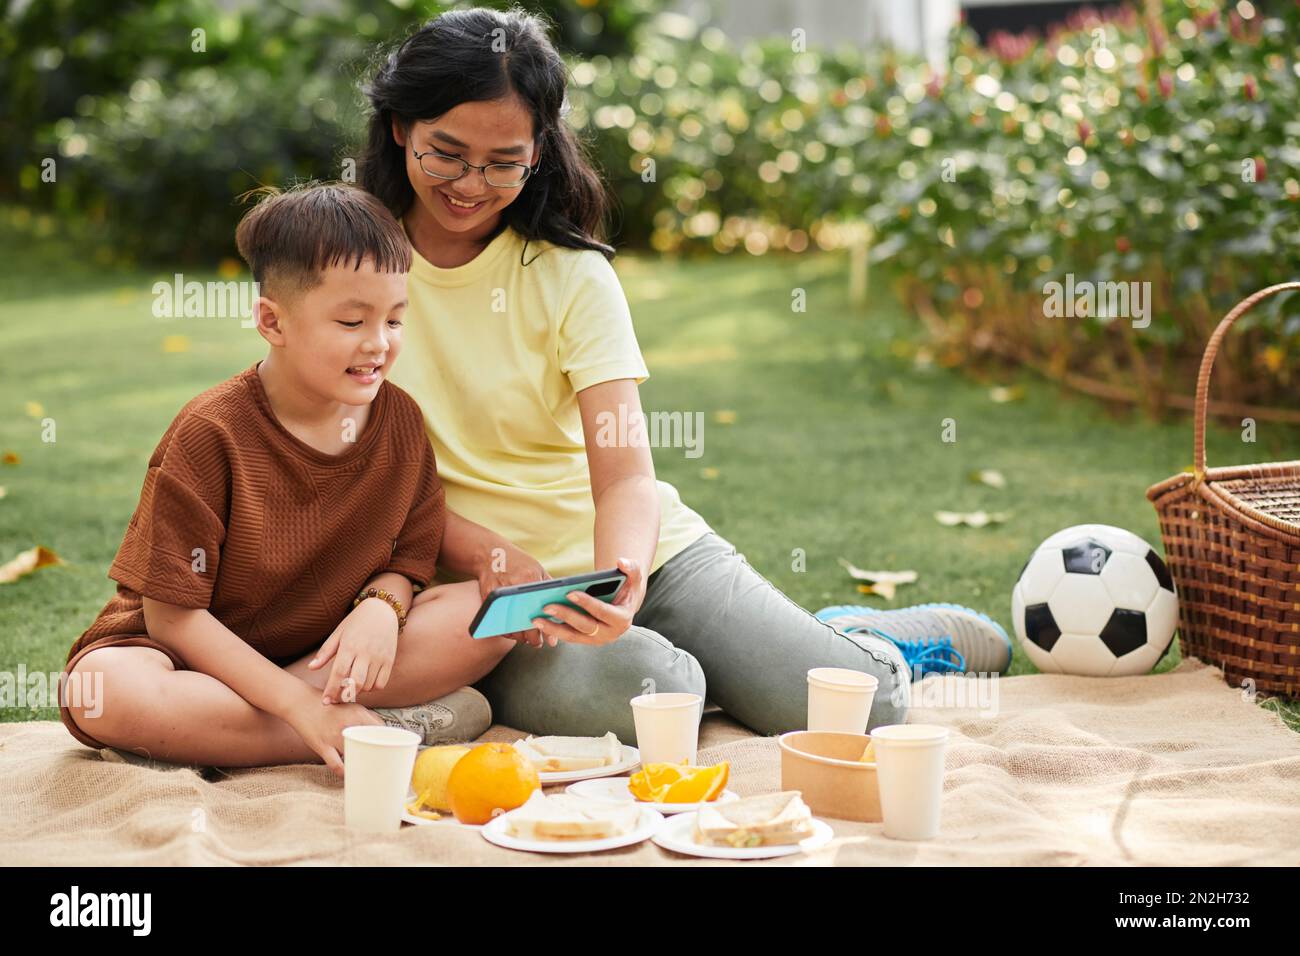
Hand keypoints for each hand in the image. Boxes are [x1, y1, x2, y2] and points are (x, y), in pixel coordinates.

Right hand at [283, 686, 382, 776]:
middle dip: (379, 757)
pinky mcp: (323, 746)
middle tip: (383, 764)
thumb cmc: (329, 706)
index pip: (382, 730)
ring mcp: (335, 737)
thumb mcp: (351, 706)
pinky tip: (349, 775)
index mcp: (359, 714)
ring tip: (369, 772)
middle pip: (372, 745)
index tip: (394, 750)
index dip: (390, 741)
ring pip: (356, 757)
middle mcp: (349, 725)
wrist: (301, 703)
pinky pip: (337, 765)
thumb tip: (383, 729)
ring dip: (362, 765)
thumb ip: (367, 717)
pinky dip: (345, 773)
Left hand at [309, 598, 399, 703]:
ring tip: (351, 687)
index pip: (339, 673)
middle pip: (355, 683)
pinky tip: (365, 683)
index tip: (325, 702)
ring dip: (358, 691)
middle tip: (337, 699)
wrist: (382, 610)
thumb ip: (325, 652)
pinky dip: (372, 688)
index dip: (331, 690)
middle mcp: (366, 652)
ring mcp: (379, 657)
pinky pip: (381, 683)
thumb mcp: (338, 634)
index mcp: (350, 646)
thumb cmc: (356, 622)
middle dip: (344, 695)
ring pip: (368, 685)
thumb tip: (311, 668)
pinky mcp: (389, 660)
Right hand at [476, 542, 550, 647]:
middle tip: (538, 642)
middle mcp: (514, 590)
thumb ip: (551, 589)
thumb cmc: (520, 563)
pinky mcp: (487, 602)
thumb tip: (564, 611)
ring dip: (520, 637)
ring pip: (511, 629)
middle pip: (525, 627)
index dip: (547, 631)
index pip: (542, 614)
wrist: (492, 554)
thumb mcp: (539, 571)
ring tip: (527, 637)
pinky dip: (507, 631)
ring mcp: (499, 597)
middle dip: (533, 639)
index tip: (550, 641)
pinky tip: (514, 631)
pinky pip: (498, 624)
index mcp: (531, 580)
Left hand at [531, 556, 645, 646]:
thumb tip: (621, 562)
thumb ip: (631, 567)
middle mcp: (610, 634)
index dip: (587, 603)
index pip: (603, 612)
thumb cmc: (628, 588)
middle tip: (547, 606)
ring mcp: (597, 639)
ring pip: (573, 636)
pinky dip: (554, 630)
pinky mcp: (586, 640)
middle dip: (565, 616)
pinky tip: (539, 622)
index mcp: (622, 620)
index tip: (569, 593)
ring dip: (554, 628)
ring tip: (535, 619)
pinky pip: (568, 637)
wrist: (625, 603)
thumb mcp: (634, 576)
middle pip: (585, 626)